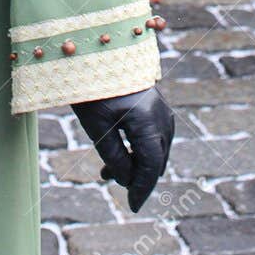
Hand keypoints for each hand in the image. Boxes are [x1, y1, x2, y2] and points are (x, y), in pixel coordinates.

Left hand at [72, 86, 174, 211]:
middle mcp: (161, 114)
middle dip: (136, 175)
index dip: (142, 189)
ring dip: (137, 162)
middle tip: (109, 180)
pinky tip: (120, 151)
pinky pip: (154, 134)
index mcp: (148, 121)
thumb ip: (115, 156)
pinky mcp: (155, 102)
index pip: (150, 166)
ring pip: (156, 148)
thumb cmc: (93, 86)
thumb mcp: (97, 126)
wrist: (97, 47)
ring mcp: (161, 107)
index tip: (132, 206)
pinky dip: (139, 147)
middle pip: (156, 159)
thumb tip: (127, 181)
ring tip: (108, 170)